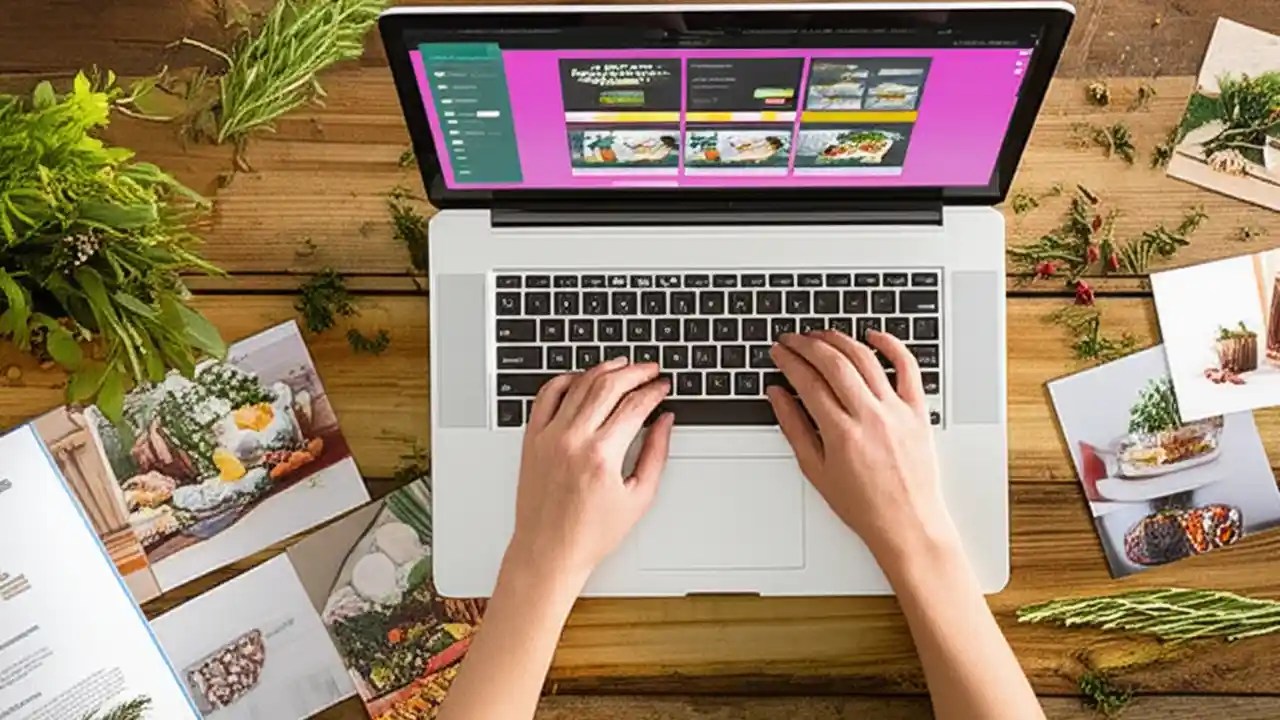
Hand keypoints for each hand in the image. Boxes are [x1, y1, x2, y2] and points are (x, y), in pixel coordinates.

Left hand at [506, 357, 674, 589]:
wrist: (548, 551)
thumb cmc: (590, 533)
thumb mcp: (639, 497)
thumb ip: (656, 453)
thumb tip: (665, 421)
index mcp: (602, 456)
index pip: (635, 405)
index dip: (654, 390)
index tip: (663, 386)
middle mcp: (573, 440)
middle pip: (608, 385)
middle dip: (635, 372)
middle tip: (649, 370)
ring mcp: (548, 436)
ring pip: (579, 384)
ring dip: (604, 370)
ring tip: (622, 367)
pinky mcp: (532, 438)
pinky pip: (547, 395)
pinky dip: (566, 379)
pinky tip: (582, 379)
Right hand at [765, 330, 956, 565]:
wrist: (907, 523)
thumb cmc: (863, 505)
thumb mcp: (816, 471)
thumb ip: (794, 428)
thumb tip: (777, 396)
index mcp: (841, 434)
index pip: (807, 382)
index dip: (789, 361)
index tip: (779, 352)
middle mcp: (869, 417)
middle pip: (834, 363)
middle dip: (807, 344)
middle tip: (793, 339)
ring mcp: (896, 411)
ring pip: (865, 358)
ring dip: (839, 339)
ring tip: (822, 335)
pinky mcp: (917, 411)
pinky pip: (907, 367)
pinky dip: (892, 345)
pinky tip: (874, 335)